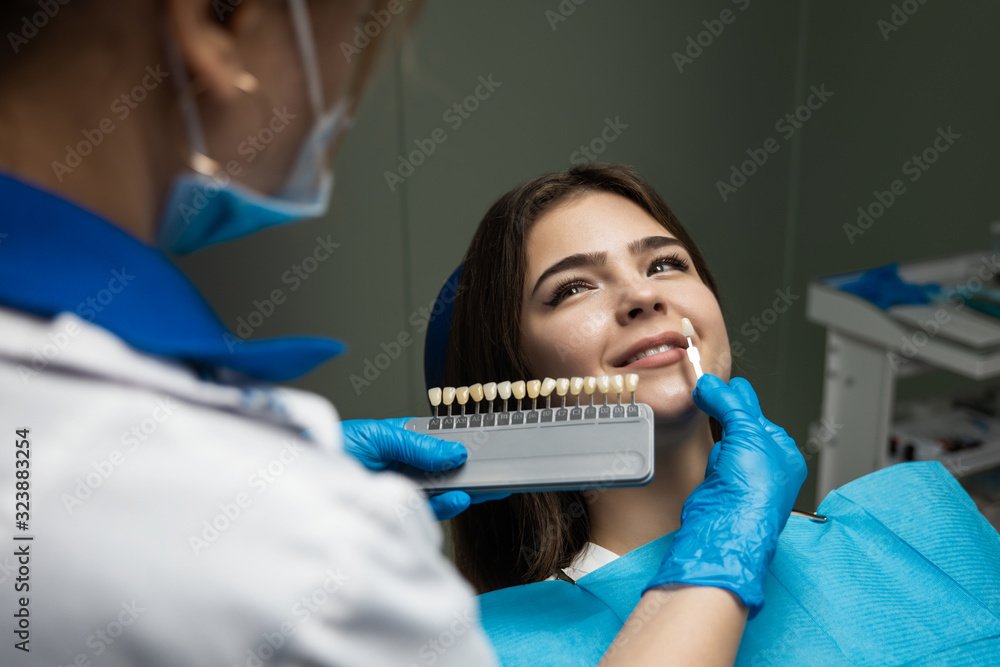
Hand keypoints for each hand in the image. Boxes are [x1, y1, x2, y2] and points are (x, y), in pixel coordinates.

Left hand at [341, 418, 507, 520]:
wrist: (309, 480)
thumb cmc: (336, 448)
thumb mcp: (379, 437)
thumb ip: (418, 446)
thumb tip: (454, 452)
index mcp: (403, 440)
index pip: (441, 441)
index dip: (465, 444)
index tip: (490, 444)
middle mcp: (406, 466)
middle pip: (448, 468)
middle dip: (474, 468)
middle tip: (503, 469)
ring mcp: (405, 489)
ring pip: (443, 490)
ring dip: (467, 488)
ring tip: (488, 485)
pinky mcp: (399, 511)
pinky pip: (430, 510)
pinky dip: (447, 505)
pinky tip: (461, 497)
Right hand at [644, 374, 806, 616]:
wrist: (728, 526)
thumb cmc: (754, 491)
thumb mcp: (748, 434)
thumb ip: (729, 404)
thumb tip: (711, 383)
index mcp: (785, 454)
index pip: (760, 417)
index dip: (741, 400)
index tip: (724, 384)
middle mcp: (767, 467)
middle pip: (743, 427)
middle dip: (729, 412)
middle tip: (709, 390)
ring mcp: (743, 478)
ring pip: (727, 442)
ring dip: (718, 432)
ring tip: (709, 416)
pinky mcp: (721, 487)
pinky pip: (714, 460)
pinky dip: (710, 454)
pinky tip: (710, 456)